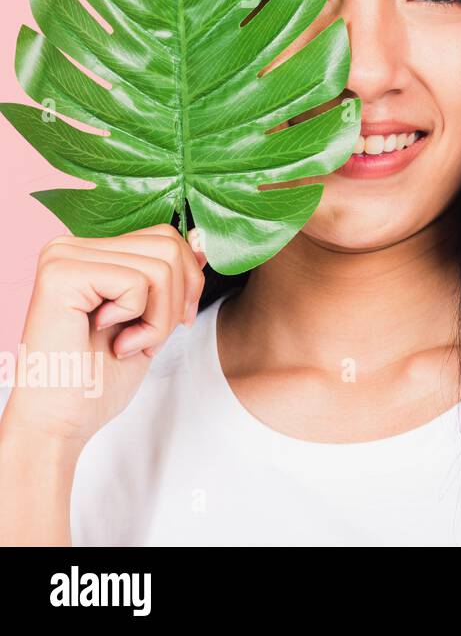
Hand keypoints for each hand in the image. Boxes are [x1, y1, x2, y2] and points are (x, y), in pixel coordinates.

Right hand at [0, 223, 205, 453]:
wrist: (61, 422)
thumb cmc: (99, 378)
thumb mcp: (150, 317)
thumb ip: (169, 279)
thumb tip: (201, 244)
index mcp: (88, 252)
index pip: (165, 237)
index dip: (188, 281)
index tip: (175, 321)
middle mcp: (69, 246)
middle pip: (168, 245)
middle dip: (177, 300)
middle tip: (149, 338)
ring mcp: (61, 257)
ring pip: (161, 264)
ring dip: (160, 317)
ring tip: (130, 343)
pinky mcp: (60, 276)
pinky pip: (138, 281)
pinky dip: (142, 320)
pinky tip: (113, 342)